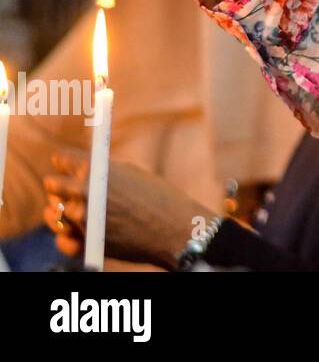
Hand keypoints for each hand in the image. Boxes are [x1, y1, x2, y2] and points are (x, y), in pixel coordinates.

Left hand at [42, 151, 221, 268]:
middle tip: (57, 186)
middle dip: (57, 185)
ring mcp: (83, 220)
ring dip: (58, 211)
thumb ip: (103, 170)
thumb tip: (81, 169)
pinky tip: (71, 232)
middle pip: (54, 186)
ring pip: (54, 214)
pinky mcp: (86, 245)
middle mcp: (84, 193)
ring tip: (64, 210)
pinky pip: (63, 241)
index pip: (63, 161)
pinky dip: (65, 237)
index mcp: (95, 170)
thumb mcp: (132, 173)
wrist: (176, 229)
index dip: (62, 162)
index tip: (59, 163)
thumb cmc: (160, 197)